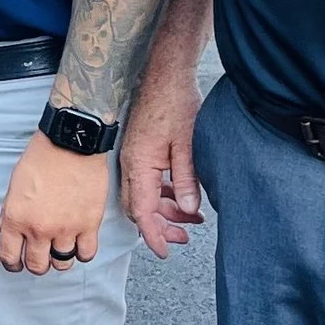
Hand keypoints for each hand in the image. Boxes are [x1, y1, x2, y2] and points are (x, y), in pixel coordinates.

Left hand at [0, 134, 109, 274]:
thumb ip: (7, 210)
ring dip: (60, 260)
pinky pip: (86, 253)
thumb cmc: (41, 158)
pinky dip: (82, 253)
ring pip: (62, 264)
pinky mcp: (89, 224)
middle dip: (36, 264)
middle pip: (37, 265)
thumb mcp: (15, 184)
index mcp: (16, 218)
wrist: (71, 143)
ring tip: (60, 249)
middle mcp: (39, 228)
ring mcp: (65, 228)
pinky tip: (79, 244)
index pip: (9, 256)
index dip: (11, 264)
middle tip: (39, 257)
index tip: (16, 264)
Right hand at [119, 81, 203, 260]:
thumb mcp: (188, 145)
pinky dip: (164, 193)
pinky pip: (147, 182)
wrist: (164, 72)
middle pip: (141, 209)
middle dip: (162, 226)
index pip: (143, 212)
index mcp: (140, 165)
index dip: (154, 235)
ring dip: (166, 209)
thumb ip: (186, 180)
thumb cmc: (175, 102)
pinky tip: (182, 193)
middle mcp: (131, 165)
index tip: (166, 251)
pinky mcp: (140, 150)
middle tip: (185, 237)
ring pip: (145, 196)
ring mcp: (134, 157)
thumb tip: (188, 211)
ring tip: (193, 216)